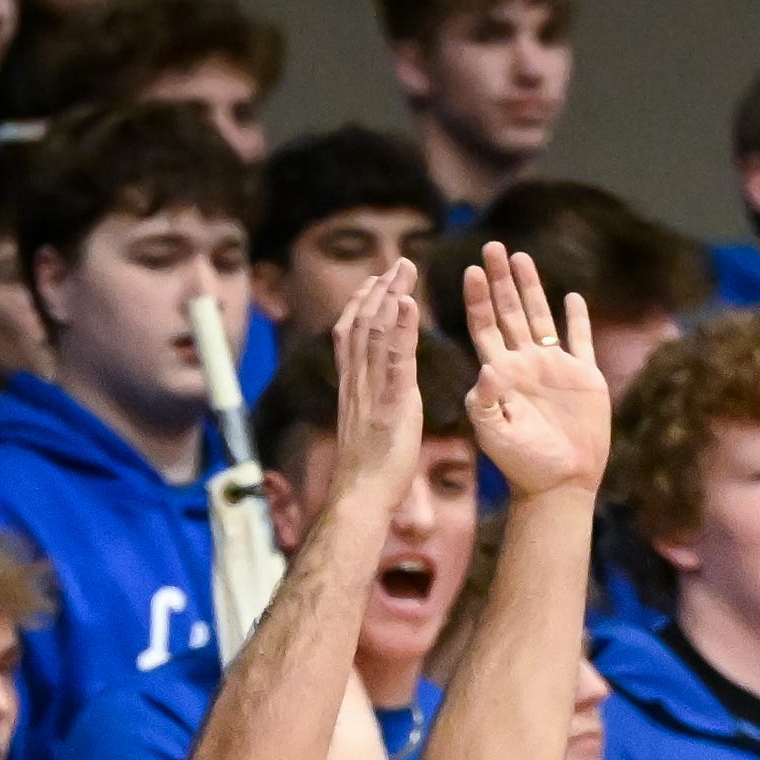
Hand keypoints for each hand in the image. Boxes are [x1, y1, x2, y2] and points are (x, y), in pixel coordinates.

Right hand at [330, 262, 423, 508]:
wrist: (361, 496)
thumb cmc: (369, 471)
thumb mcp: (368, 427)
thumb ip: (371, 402)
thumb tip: (375, 393)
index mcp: (353, 386)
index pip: (352, 333)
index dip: (363, 303)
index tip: (376, 280)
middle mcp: (357, 381)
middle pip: (364, 323)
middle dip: (380, 290)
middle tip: (398, 263)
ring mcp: (371, 390)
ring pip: (376, 332)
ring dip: (391, 297)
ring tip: (404, 270)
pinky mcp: (390, 404)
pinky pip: (394, 360)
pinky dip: (400, 329)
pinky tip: (408, 304)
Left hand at [462, 244, 611, 501]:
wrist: (560, 485)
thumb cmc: (521, 464)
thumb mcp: (494, 433)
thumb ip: (486, 400)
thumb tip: (489, 367)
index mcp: (500, 373)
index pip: (483, 326)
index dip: (477, 298)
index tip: (470, 269)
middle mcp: (524, 364)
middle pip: (509, 312)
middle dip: (499, 279)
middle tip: (492, 246)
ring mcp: (555, 369)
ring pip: (541, 318)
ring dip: (531, 287)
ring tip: (520, 257)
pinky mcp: (584, 378)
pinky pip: (580, 341)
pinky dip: (577, 319)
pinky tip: (572, 297)